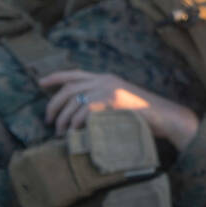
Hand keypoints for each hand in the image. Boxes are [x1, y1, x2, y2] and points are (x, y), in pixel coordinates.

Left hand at [38, 70, 199, 151]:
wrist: (165, 116)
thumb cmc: (145, 115)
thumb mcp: (122, 100)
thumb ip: (104, 100)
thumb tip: (82, 111)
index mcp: (106, 77)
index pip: (75, 74)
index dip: (55, 77)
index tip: (40, 83)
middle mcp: (105, 80)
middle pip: (69, 88)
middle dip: (54, 105)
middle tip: (48, 120)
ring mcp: (108, 89)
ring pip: (73, 102)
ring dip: (63, 119)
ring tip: (60, 132)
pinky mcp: (111, 101)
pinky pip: (84, 111)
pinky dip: (75, 123)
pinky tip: (74, 132)